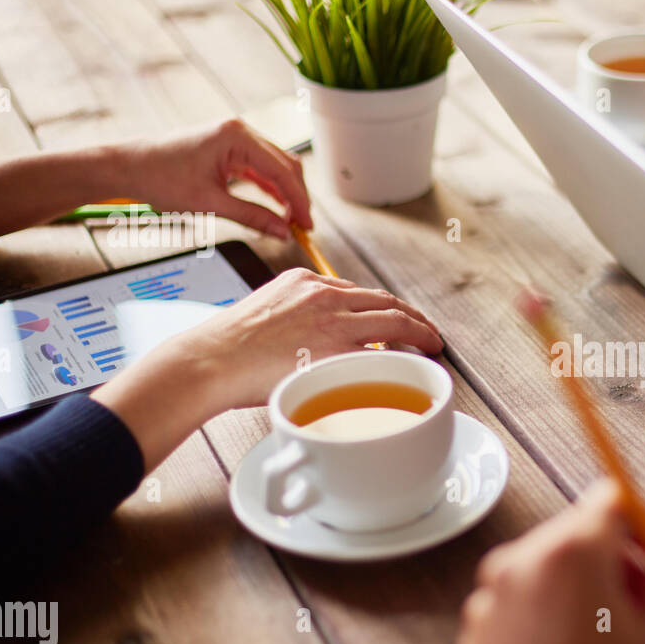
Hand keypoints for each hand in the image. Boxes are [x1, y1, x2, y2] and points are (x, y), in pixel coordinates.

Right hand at [93, 268, 441, 468]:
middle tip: (427, 331)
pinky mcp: (336, 346)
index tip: (396, 318)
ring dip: (420, 330)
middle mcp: (323, 294)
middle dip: (412, 315)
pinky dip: (407, 350)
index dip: (384, 306)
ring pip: (394, 316)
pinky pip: (385, 344)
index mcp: (305, 282)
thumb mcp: (265, 315)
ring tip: (433, 344)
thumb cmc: (228, 349)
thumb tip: (312, 340)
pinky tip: (417, 360)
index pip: (358, 292)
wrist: (210, 361)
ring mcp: (333, 318)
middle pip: (384, 299)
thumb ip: (296, 319)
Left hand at [120, 118, 313, 238]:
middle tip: (302, 227)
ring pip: (275, 167)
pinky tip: (277, 209)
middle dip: (297, 197)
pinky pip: (259, 169)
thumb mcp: (209, 204)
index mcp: (236, 137)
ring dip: (285, 194)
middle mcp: (240, 132)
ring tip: (291, 222)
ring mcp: (235, 139)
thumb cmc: (160, 178)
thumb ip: (252, 217)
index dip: (299, 201)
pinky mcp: (229, 150)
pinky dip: (270, 189)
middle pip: (285, 165)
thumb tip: (282, 232)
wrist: (129, 167)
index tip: (307, 226)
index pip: (282, 170)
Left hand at [458, 481, 644, 643]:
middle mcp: (516, 568)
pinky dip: (547, 626)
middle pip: (578, 534)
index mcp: (568, 555)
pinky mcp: (475, 641)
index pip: (612, 500)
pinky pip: (522, 609)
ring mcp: (489, 606)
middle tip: (641, 626)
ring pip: (549, 573)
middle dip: (614, 567)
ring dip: (581, 597)